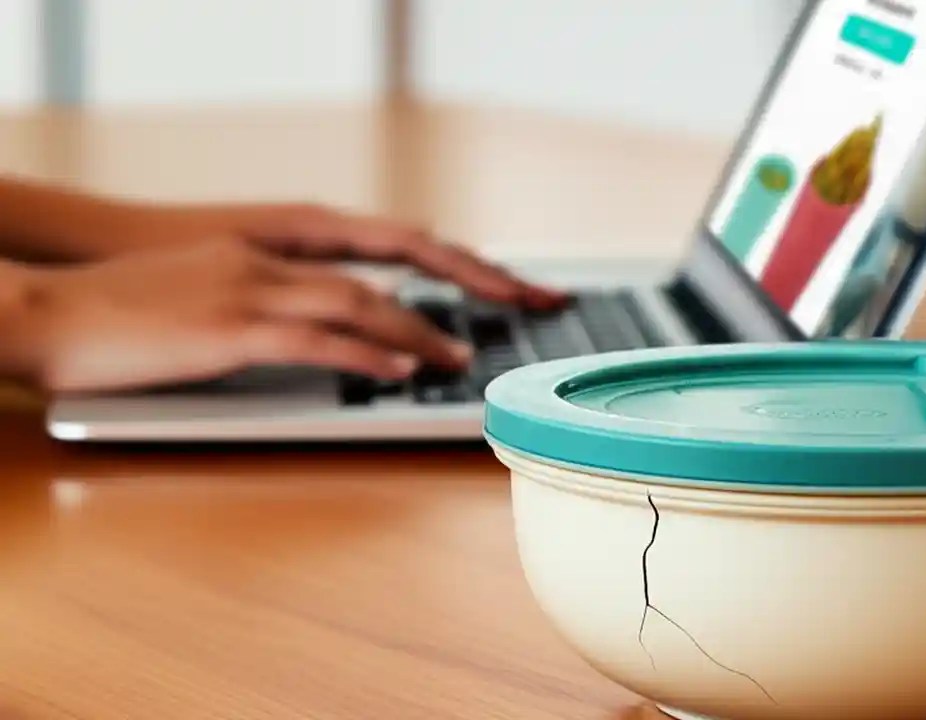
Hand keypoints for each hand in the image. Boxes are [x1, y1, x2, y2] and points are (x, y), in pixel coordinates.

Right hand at [6, 239, 474, 393]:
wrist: (43, 311)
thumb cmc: (104, 315)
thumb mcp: (184, 297)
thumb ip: (237, 306)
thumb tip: (280, 335)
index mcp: (247, 256)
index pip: (341, 269)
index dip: (396, 290)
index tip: (433, 311)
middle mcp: (256, 266)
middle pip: (363, 286)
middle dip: (423, 315)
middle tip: (460, 344)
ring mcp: (243, 295)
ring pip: (353, 307)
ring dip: (411, 335)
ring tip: (448, 361)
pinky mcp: (227, 330)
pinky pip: (315, 341)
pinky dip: (365, 354)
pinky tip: (397, 370)